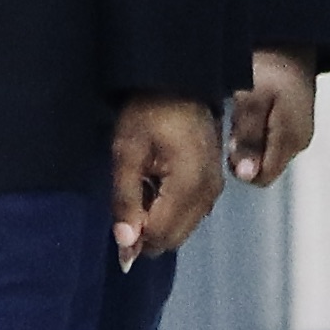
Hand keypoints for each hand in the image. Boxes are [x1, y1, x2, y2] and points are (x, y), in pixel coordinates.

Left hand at [110, 94, 223, 268]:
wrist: (178, 86)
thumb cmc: (147, 113)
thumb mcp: (126, 153)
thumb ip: (125, 199)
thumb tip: (126, 244)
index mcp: (190, 184)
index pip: (162, 234)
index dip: (134, 239)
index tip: (114, 225)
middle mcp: (209, 193)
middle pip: (174, 238)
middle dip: (145, 233)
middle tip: (124, 205)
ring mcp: (215, 190)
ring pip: (182, 230)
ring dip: (156, 222)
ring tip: (138, 192)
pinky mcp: (213, 186)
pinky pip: (189, 216)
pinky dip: (167, 213)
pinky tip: (152, 190)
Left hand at [230, 45, 318, 186]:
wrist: (285, 35)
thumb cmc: (269, 63)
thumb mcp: (252, 100)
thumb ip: (249, 138)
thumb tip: (247, 175)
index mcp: (290, 139)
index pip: (261, 178)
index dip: (236, 168)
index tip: (219, 148)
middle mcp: (296, 138)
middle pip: (260, 165)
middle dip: (238, 155)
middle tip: (221, 129)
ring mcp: (293, 127)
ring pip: (260, 149)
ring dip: (241, 140)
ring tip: (228, 117)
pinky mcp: (286, 116)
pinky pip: (264, 133)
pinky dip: (248, 127)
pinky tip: (237, 110)